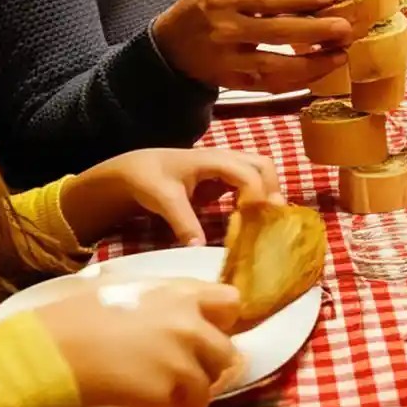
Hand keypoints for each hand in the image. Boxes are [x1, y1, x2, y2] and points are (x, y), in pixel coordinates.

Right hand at [38, 280, 241, 406]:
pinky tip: (133, 401)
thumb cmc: (76, 315)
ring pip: (205, 388)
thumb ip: (164, 298)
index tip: (211, 333)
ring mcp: (178, 360)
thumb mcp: (125, 288)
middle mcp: (188, 325)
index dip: (223, 322)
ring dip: (187, 398)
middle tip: (187, 376)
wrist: (49, 350)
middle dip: (209, 368)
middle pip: (226, 354)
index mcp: (181, 294)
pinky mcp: (162, 393)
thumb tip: (184, 310)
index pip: (231, 303)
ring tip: (168, 402)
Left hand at [63, 148, 283, 246]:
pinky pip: (250, 181)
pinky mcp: (224, 177)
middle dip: (272, 191)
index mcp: (213, 160)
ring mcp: (226, 166)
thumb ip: (183, 222)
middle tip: (271, 220)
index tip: (254, 222)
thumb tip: (200, 248)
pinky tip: (252, 219)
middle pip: (264, 166)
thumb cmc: (149, 179)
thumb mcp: (164, 200)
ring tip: (266, 221)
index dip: (257, 197)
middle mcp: (225, 158)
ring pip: (261, 171)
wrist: (134, 170)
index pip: (249, 174)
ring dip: (268, 192)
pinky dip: (257, 197)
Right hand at [153, 0, 350, 93]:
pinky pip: (271, 86)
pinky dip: (298, 81)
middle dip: (316, 32)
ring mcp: (228, 61)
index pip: (269, 0)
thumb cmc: (206, 5)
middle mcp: (225, 31)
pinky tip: (319, 72)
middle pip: (278, 33)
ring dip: (313, 64)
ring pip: (276, 67)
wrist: (172, 44)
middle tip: (345, 29)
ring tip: (339, 56)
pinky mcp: (234, 83)